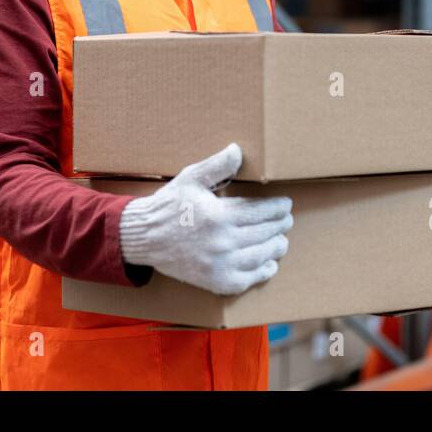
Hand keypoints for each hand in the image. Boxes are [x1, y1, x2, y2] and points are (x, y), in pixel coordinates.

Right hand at [119, 143, 293, 295]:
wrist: (145, 237)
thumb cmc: (169, 205)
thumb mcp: (191, 178)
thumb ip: (217, 165)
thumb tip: (238, 150)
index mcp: (220, 215)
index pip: (261, 211)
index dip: (278, 208)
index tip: (285, 204)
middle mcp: (223, 242)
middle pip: (265, 233)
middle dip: (280, 225)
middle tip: (286, 220)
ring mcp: (220, 264)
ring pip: (261, 256)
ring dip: (276, 247)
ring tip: (281, 241)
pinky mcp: (214, 281)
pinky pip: (247, 279)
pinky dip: (262, 272)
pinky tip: (268, 264)